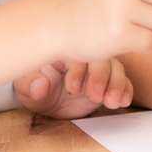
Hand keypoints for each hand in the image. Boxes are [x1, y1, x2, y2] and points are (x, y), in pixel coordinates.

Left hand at [14, 59, 131, 119]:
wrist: (47, 100)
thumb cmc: (36, 88)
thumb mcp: (26, 89)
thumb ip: (30, 86)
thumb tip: (39, 85)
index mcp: (64, 49)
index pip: (76, 51)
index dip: (78, 70)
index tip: (72, 89)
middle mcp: (85, 54)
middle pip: (100, 57)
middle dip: (100, 77)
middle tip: (95, 96)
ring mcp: (99, 67)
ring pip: (115, 67)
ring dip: (116, 84)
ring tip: (112, 102)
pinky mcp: (109, 80)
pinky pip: (123, 80)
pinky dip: (125, 89)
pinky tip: (123, 101)